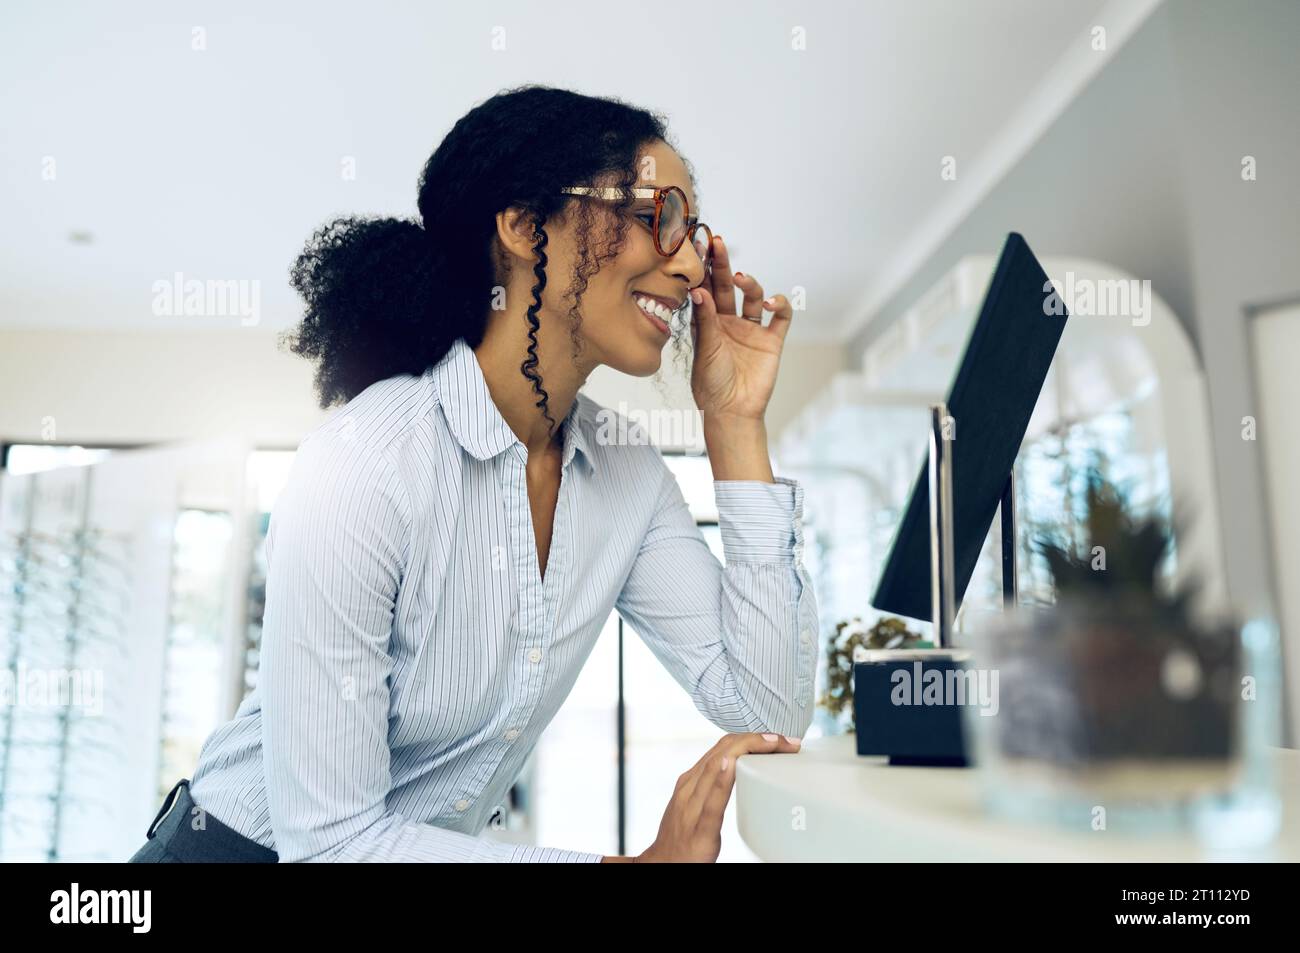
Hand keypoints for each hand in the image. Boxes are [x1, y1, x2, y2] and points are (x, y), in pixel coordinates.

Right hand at [634, 731, 802, 862]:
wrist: (661, 864)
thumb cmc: (682, 835)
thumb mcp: (695, 803)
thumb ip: (714, 786)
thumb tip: (740, 771)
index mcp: (691, 780)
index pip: (723, 746)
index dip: (750, 736)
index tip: (776, 737)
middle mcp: (690, 787)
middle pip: (723, 750)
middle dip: (755, 739)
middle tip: (784, 740)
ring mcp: (691, 807)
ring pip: (716, 767)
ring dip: (746, 750)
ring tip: (770, 743)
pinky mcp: (699, 831)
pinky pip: (711, 802)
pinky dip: (720, 779)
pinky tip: (730, 766)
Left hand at [688, 235, 794, 419]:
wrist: (731, 412)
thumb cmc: (711, 385)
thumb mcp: (705, 349)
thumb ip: (705, 320)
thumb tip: (699, 290)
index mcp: (708, 323)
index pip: (706, 290)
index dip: (703, 270)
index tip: (697, 249)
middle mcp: (729, 322)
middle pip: (728, 287)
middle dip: (723, 265)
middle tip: (717, 243)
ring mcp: (751, 330)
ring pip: (753, 296)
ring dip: (750, 283)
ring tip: (742, 279)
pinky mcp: (772, 341)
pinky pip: (781, 317)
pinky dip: (779, 304)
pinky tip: (769, 302)